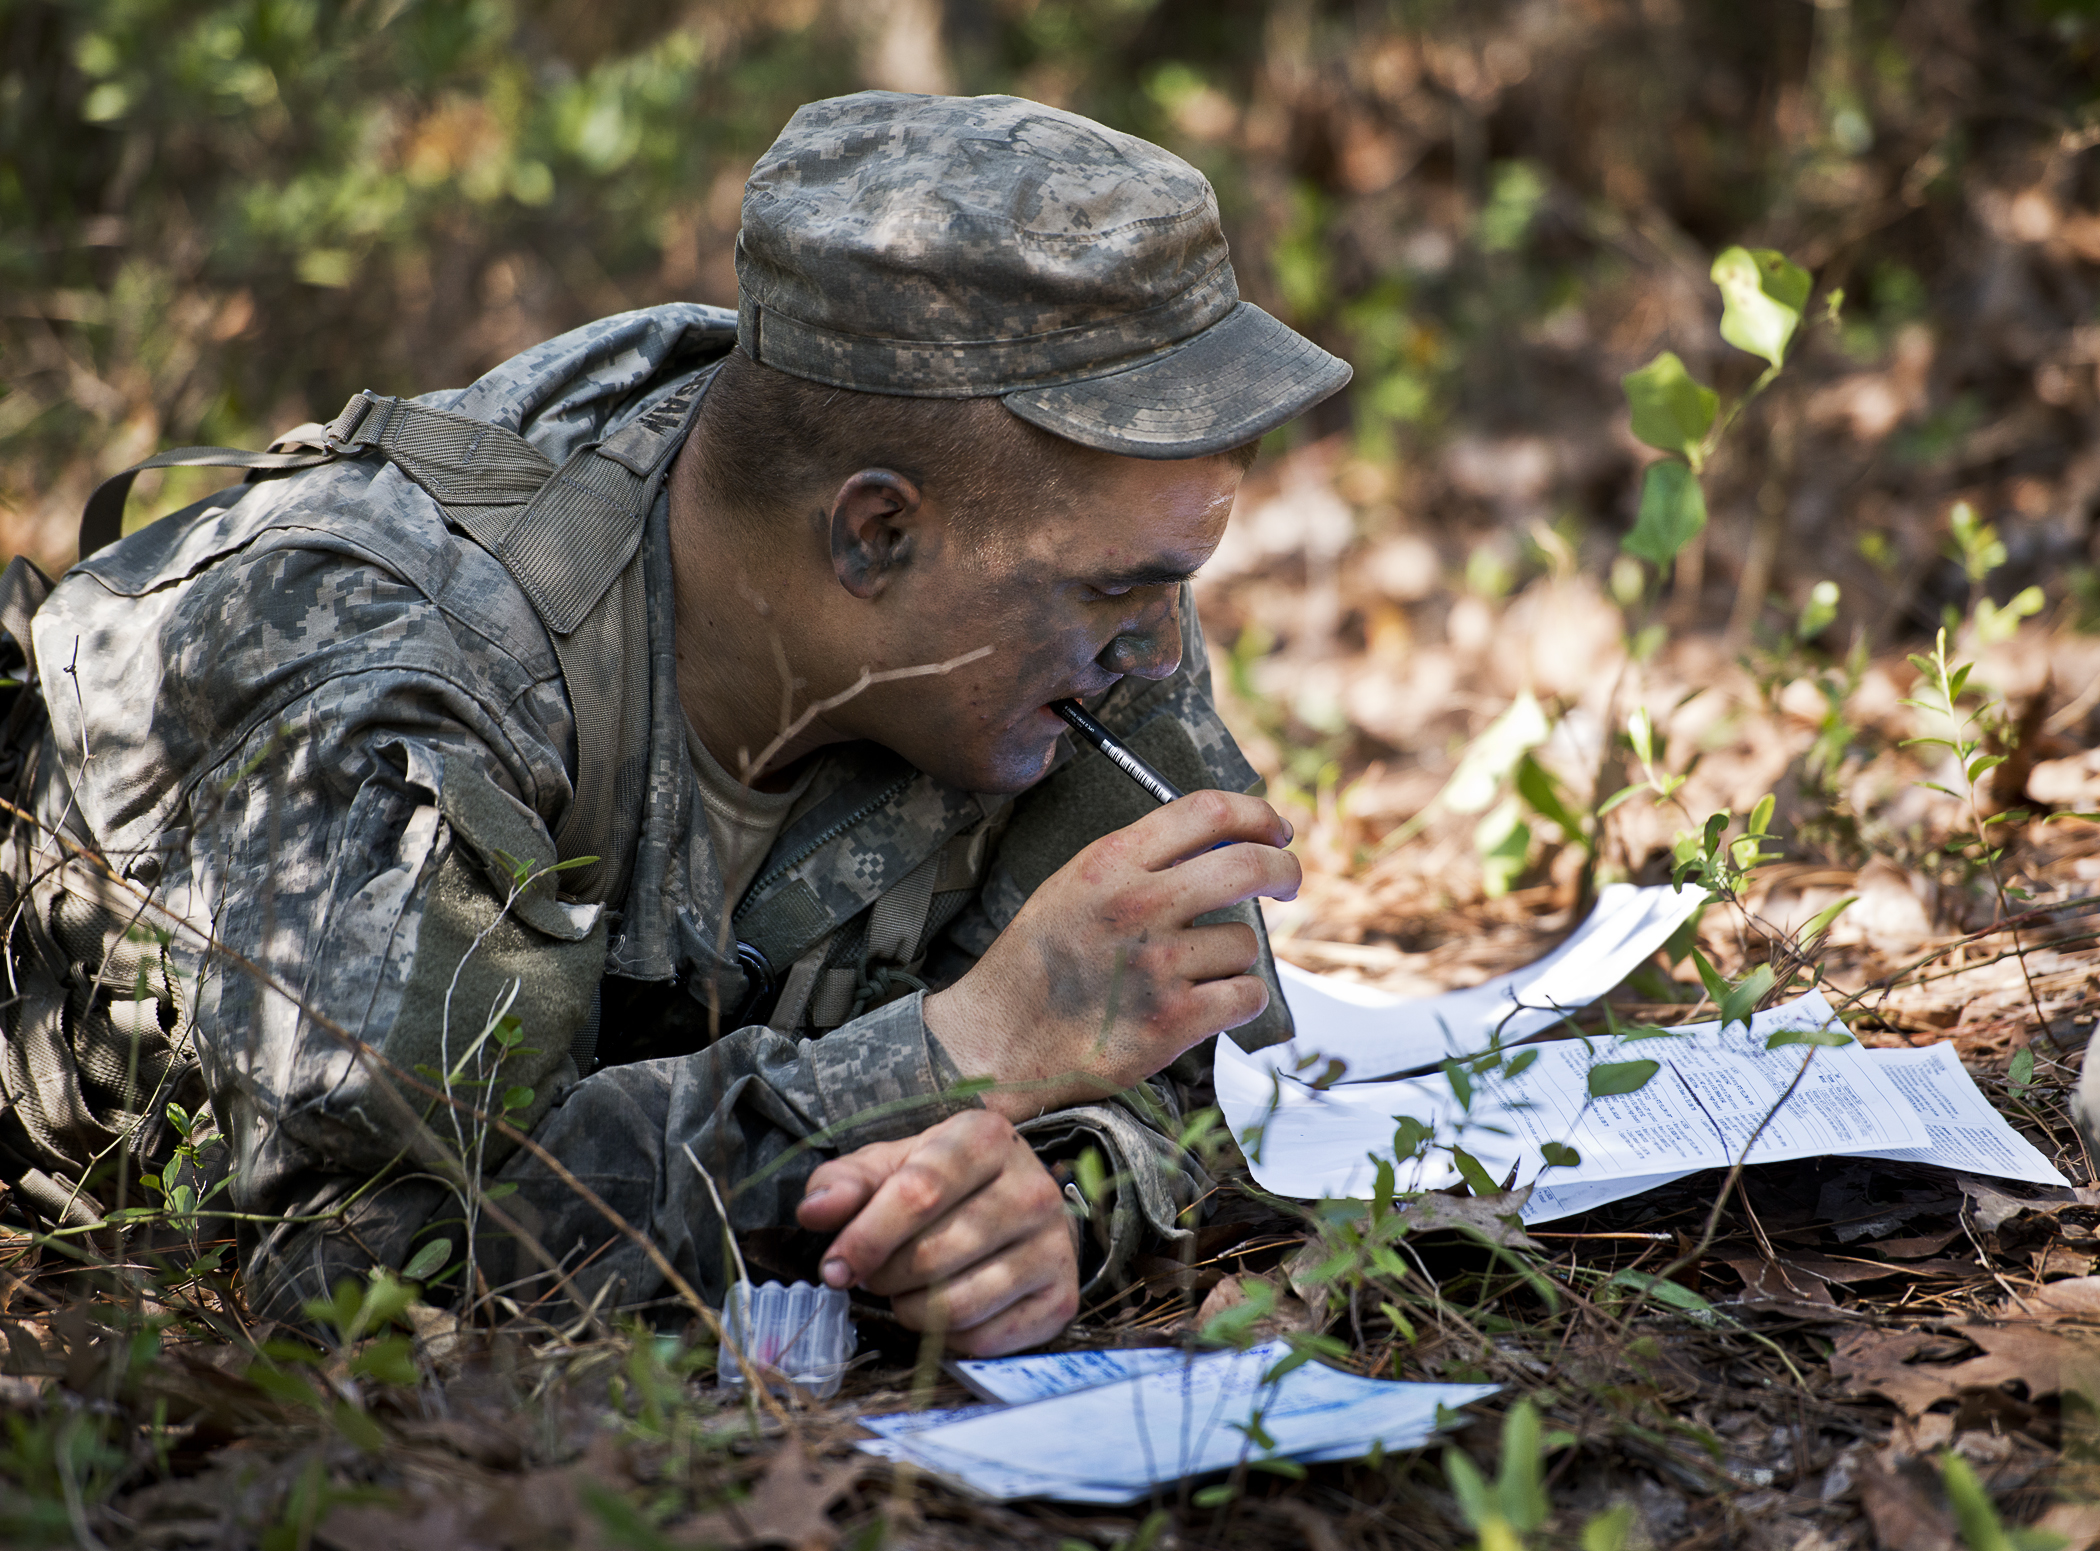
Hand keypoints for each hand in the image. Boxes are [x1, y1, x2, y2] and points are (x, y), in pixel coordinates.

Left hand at [795, 1110, 1079, 1355]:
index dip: (865, 1238)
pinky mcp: (1062, 1298)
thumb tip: (814, 1211)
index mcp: (986, 1139)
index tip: (833, 1268)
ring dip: (910, 1310)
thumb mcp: (892, 1165)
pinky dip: (947, 1338)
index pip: (917, 1194)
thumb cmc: (942, 1181)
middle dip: (884, 1276)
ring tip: (907, 1289)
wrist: (1017, 1202)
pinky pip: (984, 1339)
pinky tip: (944, 1308)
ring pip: (956, 1305)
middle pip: (932, 1257)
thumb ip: (847, 1182)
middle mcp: (1033, 1189)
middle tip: (874, 1274)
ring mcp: (1055, 1246)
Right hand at [923, 789, 1298, 1117]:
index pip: (1207, 811)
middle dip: (1283, 871)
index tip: (1275, 830)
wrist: (997, 1040)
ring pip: (1244, 943)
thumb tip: (1217, 843)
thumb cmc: (1037, 964)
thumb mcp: (1071, 886)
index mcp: (1111, 862)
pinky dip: (1239, 1001)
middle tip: (1285, 884)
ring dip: (1232, 958)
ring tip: (1191, 973)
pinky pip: (1247, 995)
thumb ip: (1136, 862)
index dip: (1256, 814)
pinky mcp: (1173, 1021)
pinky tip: (1209, 1004)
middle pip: (1249, 866)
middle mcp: (1138, 905)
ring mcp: (1158, 964)